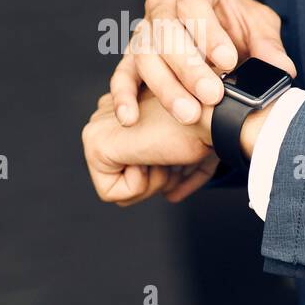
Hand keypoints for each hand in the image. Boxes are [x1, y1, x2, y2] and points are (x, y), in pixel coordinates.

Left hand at [82, 89, 217, 205]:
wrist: (208, 117)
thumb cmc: (206, 127)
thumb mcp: (193, 150)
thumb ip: (182, 173)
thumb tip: (170, 195)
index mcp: (126, 109)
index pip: (133, 166)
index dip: (163, 171)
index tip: (175, 150)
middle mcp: (106, 115)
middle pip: (124, 179)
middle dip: (157, 177)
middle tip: (169, 153)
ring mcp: (97, 128)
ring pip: (119, 190)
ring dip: (152, 181)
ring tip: (161, 152)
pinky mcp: (95, 144)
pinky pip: (113, 193)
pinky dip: (139, 185)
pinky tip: (148, 154)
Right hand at [109, 0, 295, 125]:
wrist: (217, 35)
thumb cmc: (236, 26)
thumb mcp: (258, 27)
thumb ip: (268, 46)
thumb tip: (281, 69)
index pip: (194, 3)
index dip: (208, 32)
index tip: (228, 61)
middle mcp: (163, 3)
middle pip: (167, 32)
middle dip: (190, 67)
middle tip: (213, 95)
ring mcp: (144, 30)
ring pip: (146, 56)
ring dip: (166, 87)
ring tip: (189, 114)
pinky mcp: (132, 57)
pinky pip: (122, 74)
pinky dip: (123, 96)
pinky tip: (130, 118)